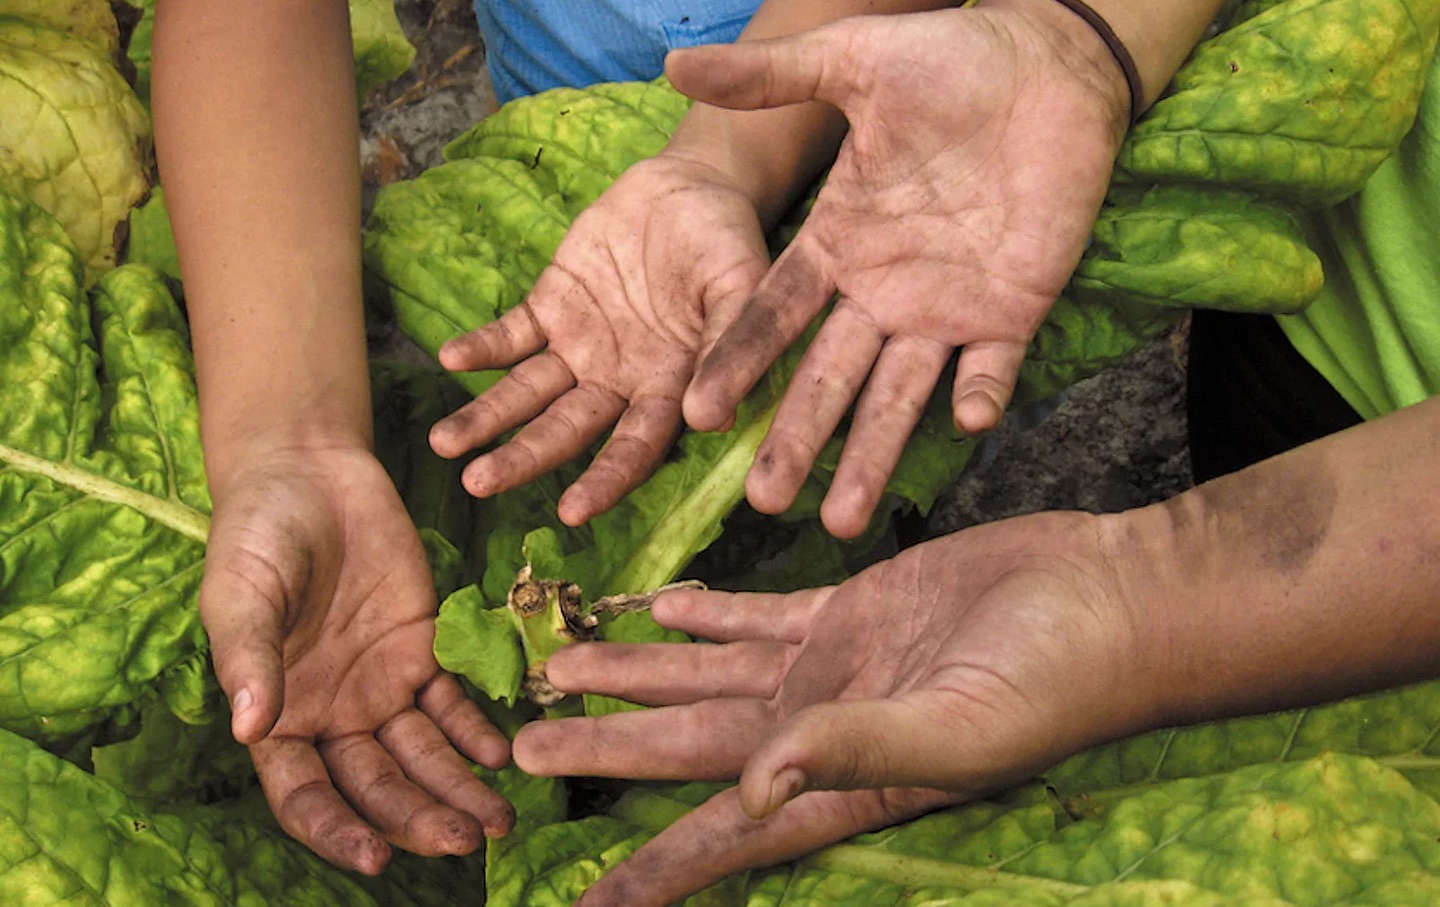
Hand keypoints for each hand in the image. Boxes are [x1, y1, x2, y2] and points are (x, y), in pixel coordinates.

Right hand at [199, 444, 514, 873]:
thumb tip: (248, 728)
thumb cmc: (255, 535)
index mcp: (278, 716)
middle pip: (379, 785)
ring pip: (424, 754)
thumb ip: (248, 657)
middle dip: (419, 818)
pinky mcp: (423, 646)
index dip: (338, 830)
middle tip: (466, 841)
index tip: (376, 859)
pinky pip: (453, 700)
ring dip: (459, 788)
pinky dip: (476, 729)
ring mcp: (381, 684)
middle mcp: (333, 715)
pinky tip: (501, 752)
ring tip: (499, 820)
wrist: (308, 473)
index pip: (307, 795)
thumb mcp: (240, 592)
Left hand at [429, 153, 771, 525]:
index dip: (605, 479)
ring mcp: (581, 345)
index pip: (634, 447)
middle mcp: (619, 379)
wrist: (691, 190)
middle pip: (565, 430)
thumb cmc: (729, 245)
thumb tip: (711, 420)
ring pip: (528, 393)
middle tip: (478, 483)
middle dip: (522, 458)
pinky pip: (512, 335)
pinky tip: (451, 359)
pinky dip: (483, 348)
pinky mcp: (553, 305)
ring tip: (443, 444)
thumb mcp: (744, 289)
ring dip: (486, 418)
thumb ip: (729, 345)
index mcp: (669, 387)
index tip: (571, 512)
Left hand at [512, 511, 1153, 905]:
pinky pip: (756, 613)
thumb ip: (851, 751)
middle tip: (519, 752)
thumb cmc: (1055, 676)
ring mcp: (831, 663)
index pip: (725, 835)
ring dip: (636, 672)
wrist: (1110, 597)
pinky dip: (704, 610)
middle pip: (687, 744)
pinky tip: (659, 604)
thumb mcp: (958, 727)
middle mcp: (820, 727)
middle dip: (605, 749)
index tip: (586, 903)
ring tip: (561, 669)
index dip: (656, 869)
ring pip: (705, 671)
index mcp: (840, 776)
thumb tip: (747, 794)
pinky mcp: (850, 606)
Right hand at [670, 0, 1130, 537]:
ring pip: (898, 396)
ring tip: (842, 519)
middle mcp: (880, 291)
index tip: (700, 410)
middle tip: (765, 500)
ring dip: (872, 455)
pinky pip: (992, 367)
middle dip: (796, 439)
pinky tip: (967, 422)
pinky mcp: (1012, 310)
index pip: (774, 316)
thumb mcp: (853, 59)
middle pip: (827, 379)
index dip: (739, 362)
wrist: (1050, 61)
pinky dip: (982, 394)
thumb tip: (672, 64)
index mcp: (835, 243)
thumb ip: (770, 77)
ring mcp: (945, 308)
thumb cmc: (949, 58)